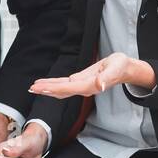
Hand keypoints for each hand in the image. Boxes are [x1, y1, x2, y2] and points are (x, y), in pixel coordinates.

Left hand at [29, 52, 154, 98]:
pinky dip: (53, 84)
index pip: (69, 88)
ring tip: (34, 87)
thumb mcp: (116, 68)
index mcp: (90, 85)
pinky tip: (45, 84)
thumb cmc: (121, 67)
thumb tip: (99, 86)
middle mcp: (84, 88)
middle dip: (46, 90)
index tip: (42, 89)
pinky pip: (64, 84)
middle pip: (61, 91)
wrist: (125, 69)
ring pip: (61, 89)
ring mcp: (81, 86)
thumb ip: (107, 77)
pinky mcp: (80, 81)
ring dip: (47, 88)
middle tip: (32, 88)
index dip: (55, 89)